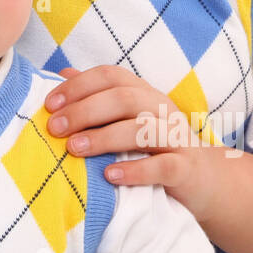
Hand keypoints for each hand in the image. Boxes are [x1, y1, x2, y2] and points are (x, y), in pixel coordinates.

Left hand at [43, 64, 222, 219]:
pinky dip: (136, 170)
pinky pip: (163, 166)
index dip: (78, 86)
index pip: (110, 76)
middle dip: (84, 111)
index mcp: (144, 92)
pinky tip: (109, 175)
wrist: (203, 179)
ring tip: (74, 149)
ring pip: (142, 129)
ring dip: (104, 138)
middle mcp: (161, 108)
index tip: (49, 104)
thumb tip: (62, 73)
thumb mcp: (126, 118)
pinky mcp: (186, 168)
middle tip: (55, 128)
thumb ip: (97, 96)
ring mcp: (177, 137)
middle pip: (124, 98)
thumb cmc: (153, 146)